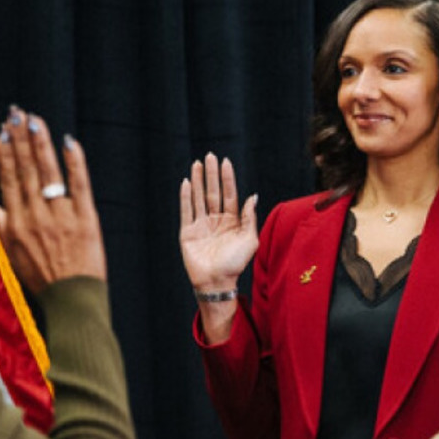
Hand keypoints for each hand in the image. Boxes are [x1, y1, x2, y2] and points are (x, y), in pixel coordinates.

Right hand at [0, 106, 105, 293]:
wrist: (72, 300)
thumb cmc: (42, 279)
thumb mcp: (13, 254)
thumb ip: (1, 225)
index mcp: (17, 224)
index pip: (8, 180)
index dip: (5, 154)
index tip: (2, 131)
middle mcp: (36, 216)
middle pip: (26, 170)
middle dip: (21, 139)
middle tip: (17, 113)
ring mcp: (61, 216)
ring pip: (48, 173)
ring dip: (41, 144)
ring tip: (35, 120)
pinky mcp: (85, 219)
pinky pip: (79, 185)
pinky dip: (75, 162)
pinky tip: (70, 142)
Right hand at [178, 153, 258, 290]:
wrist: (216, 282)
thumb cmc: (235, 264)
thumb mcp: (250, 240)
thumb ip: (250, 218)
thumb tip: (253, 196)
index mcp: (231, 221)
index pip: (229, 194)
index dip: (227, 179)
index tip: (226, 162)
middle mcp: (215, 220)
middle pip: (213, 192)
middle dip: (211, 174)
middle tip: (210, 156)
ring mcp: (201, 225)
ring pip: (199, 198)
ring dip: (198, 180)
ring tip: (197, 164)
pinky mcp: (187, 232)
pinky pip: (186, 211)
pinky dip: (186, 197)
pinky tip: (187, 183)